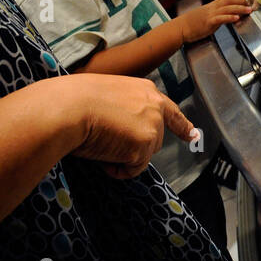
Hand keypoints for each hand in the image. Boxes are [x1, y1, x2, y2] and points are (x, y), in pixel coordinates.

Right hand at [59, 74, 196, 179]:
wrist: (68, 108)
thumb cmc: (75, 101)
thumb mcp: (107, 95)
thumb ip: (125, 109)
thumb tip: (123, 129)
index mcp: (145, 91)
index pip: (170, 111)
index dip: (182, 126)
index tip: (193, 135)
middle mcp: (155, 106)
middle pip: (154, 139)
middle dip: (134, 147)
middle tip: (107, 141)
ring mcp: (153, 126)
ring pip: (143, 155)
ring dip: (123, 157)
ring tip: (100, 143)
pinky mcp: (144, 146)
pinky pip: (133, 169)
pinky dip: (117, 169)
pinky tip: (102, 156)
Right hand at [177, 0, 252, 42]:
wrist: (180, 28)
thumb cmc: (190, 23)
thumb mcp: (204, 15)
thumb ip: (214, 14)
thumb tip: (223, 16)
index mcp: (211, 6)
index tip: (244, 0)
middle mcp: (212, 8)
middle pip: (229, 0)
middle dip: (241, 1)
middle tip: (250, 4)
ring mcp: (210, 15)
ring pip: (227, 8)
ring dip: (240, 9)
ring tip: (249, 10)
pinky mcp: (208, 23)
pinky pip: (220, 18)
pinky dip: (229, 17)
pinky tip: (237, 18)